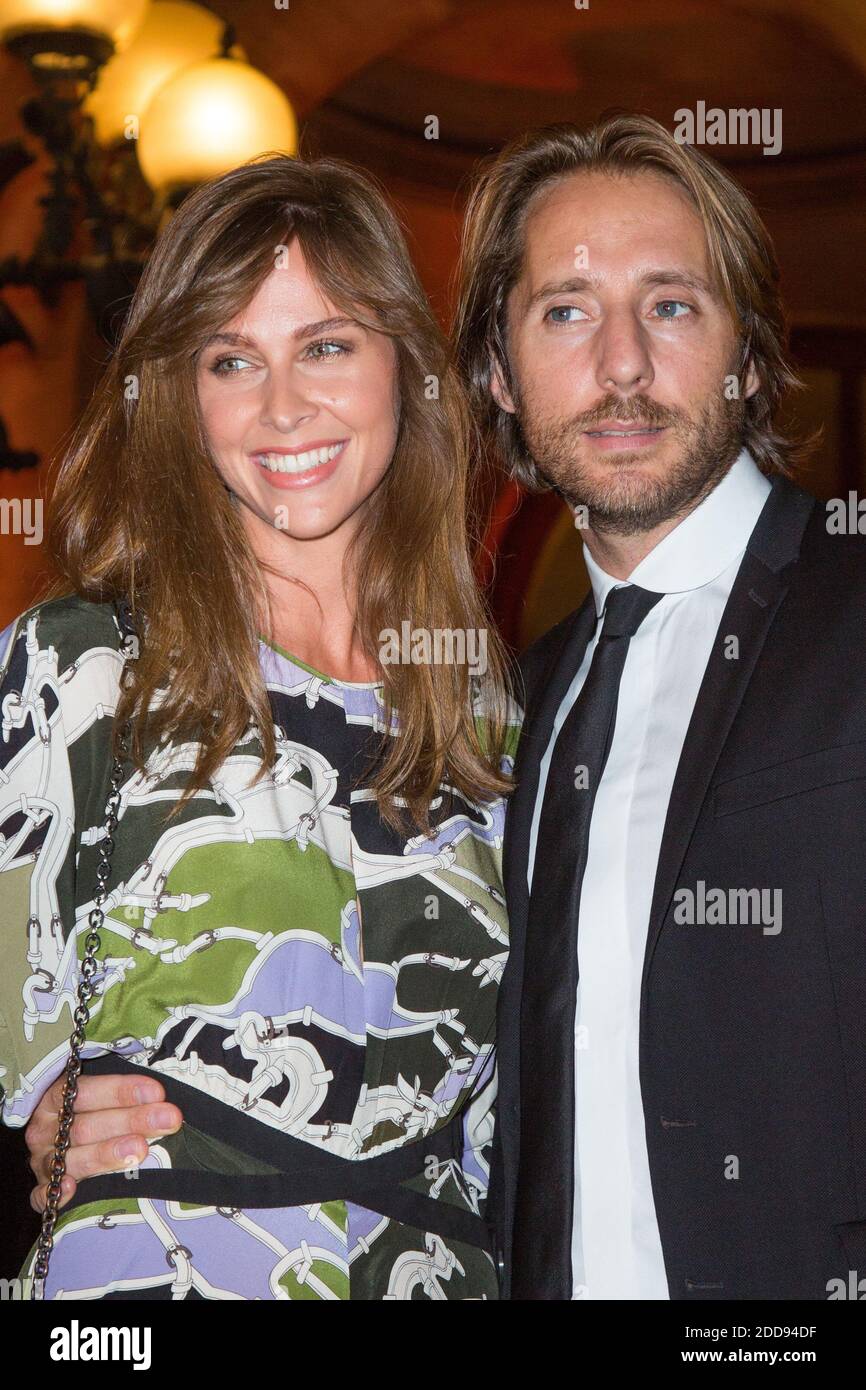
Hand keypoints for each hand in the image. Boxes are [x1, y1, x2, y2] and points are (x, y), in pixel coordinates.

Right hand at [26, 1073, 181, 1212]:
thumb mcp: (100, 1100)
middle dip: (130, 1121)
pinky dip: (56, 1193)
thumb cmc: (92, 1116)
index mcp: (58, 1098)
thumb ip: (125, 1098)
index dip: (121, 1091)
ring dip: (106, 1154)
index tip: (157, 1093)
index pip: (87, 1090)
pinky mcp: (40, 1191)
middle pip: (86, 1126)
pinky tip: (72, 1188)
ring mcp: (42, 1161)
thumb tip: (164, 1098)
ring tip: (139, 1149)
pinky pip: (43, 1195)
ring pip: (72, 1158)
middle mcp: (46, 1129)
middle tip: (167, 1120)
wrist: (52, 1146)